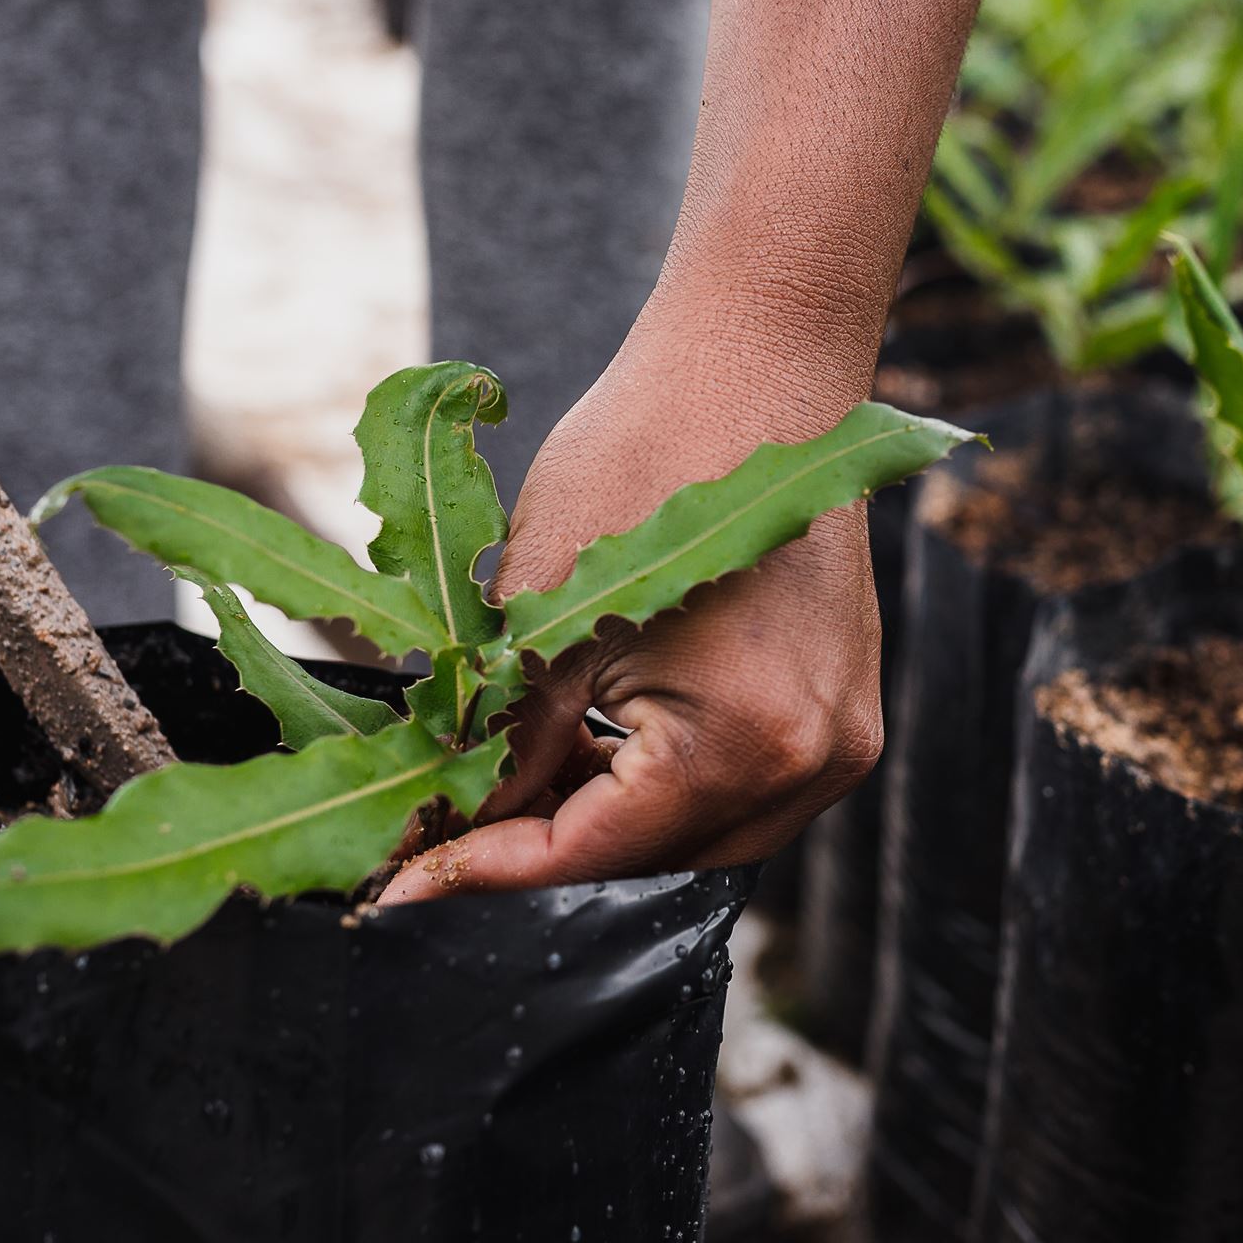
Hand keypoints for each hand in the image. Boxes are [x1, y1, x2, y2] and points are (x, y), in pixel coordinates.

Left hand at [383, 315, 884, 897]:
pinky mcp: (844, 712)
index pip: (592, 850)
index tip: (397, 883)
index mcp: (742, 740)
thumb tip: (443, 821)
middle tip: (448, 822)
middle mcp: (810, 760)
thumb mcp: (543, 607)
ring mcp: (841, 741)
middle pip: (653, 860)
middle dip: (547, 845)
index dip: (483, 866)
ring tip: (518, 776)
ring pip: (700, 835)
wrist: (756, 360)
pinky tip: (598, 745)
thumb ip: (503, 736)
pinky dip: (665, 784)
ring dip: (609, 820)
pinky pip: (742, 789)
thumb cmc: (648, 452)